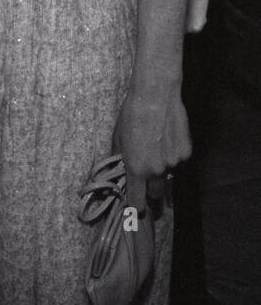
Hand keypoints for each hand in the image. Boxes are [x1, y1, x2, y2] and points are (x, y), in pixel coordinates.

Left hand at [113, 81, 190, 210]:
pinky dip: (173, 152)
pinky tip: (168, 135)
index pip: (137, 202)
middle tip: (148, 178)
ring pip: (168, 173)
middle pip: (156, 193)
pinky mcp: (186, 152)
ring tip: (156, 143)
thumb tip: (119, 171)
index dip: (136, 208)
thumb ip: (120, 158)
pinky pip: (178, 159)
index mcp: (137, 169)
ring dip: (163, 166)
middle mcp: (156, 170)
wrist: (155, 95)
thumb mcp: (119, 137)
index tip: (135, 210)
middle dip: (152, 190)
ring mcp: (173, 162)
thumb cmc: (132, 114)